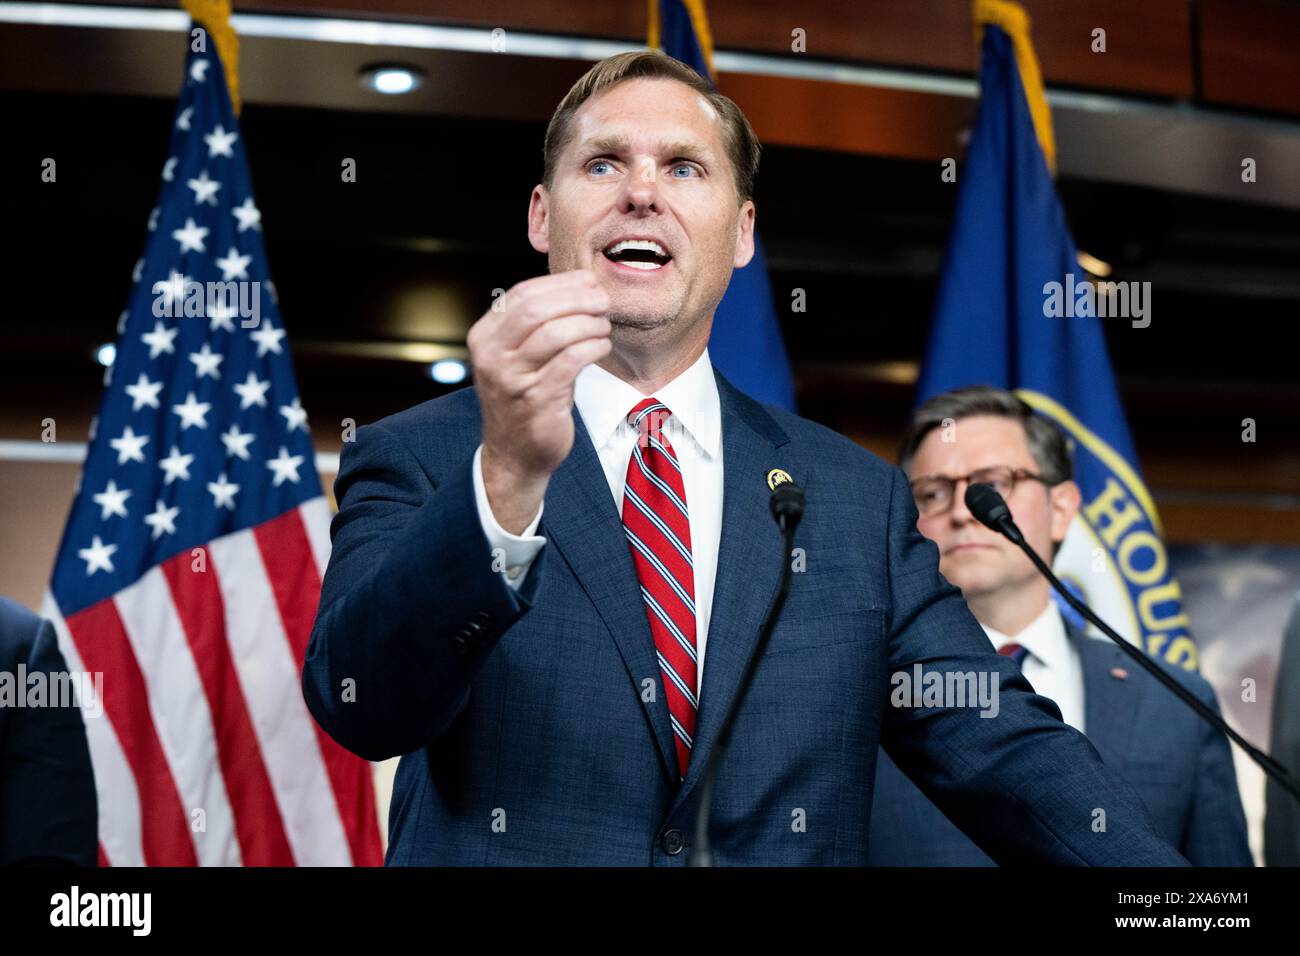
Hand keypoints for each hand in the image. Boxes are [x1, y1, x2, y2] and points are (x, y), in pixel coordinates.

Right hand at [468, 269, 610, 533]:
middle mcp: (492, 355)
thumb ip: (536, 323)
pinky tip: (602, 346)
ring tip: (604, 327)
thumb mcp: (517, 356)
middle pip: (537, 308)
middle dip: (577, 298)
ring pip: (556, 332)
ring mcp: (511, 378)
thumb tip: (582, 285)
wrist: (514, 454)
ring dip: (589, 323)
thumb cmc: (525, 397)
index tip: (588, 282)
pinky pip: (571, 360)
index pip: (522, 294)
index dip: (560, 283)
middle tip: (602, 301)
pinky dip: (593, 347)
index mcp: (484, 336)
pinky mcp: (536, 399)